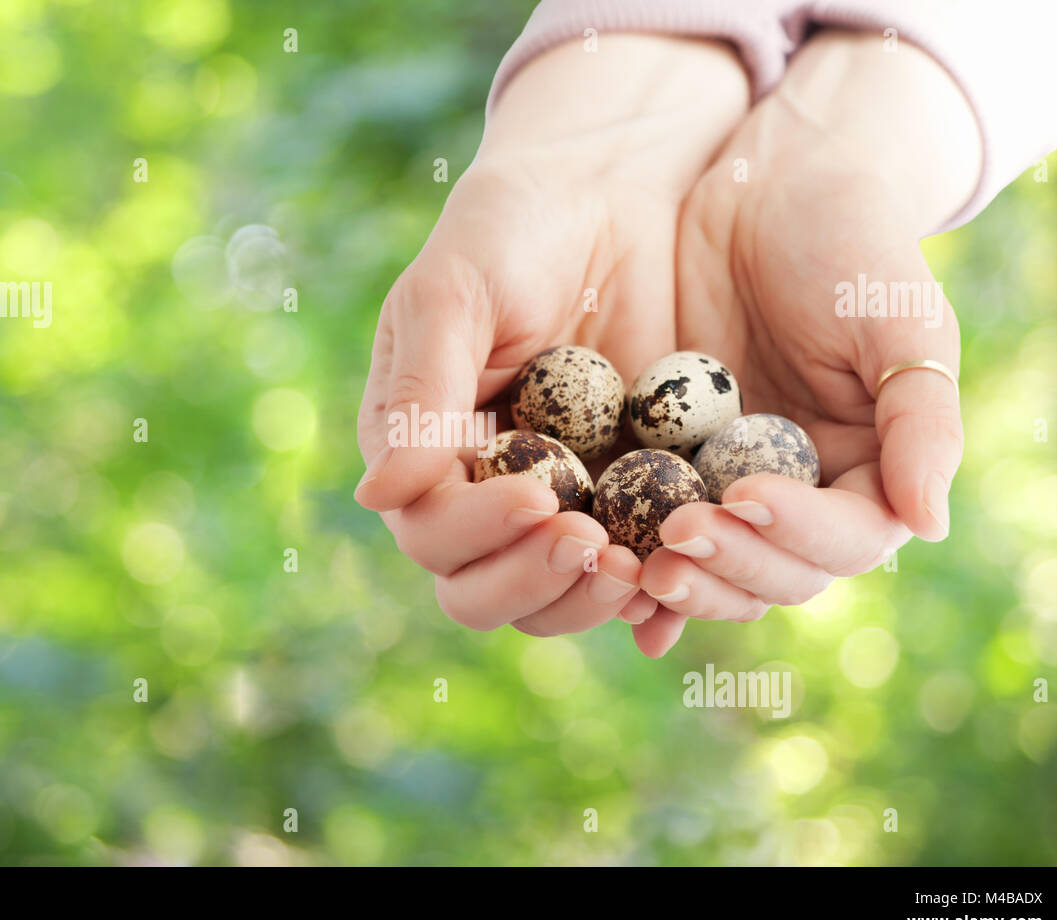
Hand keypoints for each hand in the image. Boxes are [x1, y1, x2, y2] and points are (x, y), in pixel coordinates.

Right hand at [355, 36, 748, 645]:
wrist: (610, 187)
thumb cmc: (514, 228)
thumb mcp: (456, 293)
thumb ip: (422, 391)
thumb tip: (375, 497)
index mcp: (422, 450)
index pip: (432, 530)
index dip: (479, 532)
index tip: (541, 501)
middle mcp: (479, 490)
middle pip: (482, 587)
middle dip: (534, 580)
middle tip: (595, 547)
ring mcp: (555, 499)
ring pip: (552, 593)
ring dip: (590, 595)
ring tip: (644, 566)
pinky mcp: (624, 495)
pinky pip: (628, 562)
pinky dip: (650, 585)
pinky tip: (680, 568)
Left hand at [633, 32, 983, 652]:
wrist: (768, 190)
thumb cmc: (849, 247)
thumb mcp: (899, 321)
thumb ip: (921, 422)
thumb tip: (931, 525)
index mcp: (865, 473)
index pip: (845, 538)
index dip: (799, 532)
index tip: (745, 496)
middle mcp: (799, 496)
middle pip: (773, 572)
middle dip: (729, 562)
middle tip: (678, 534)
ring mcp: (727, 488)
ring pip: (711, 565)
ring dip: (677, 579)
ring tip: (631, 563)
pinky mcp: (665, 468)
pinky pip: (647, 528)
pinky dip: (629, 562)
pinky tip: (599, 570)